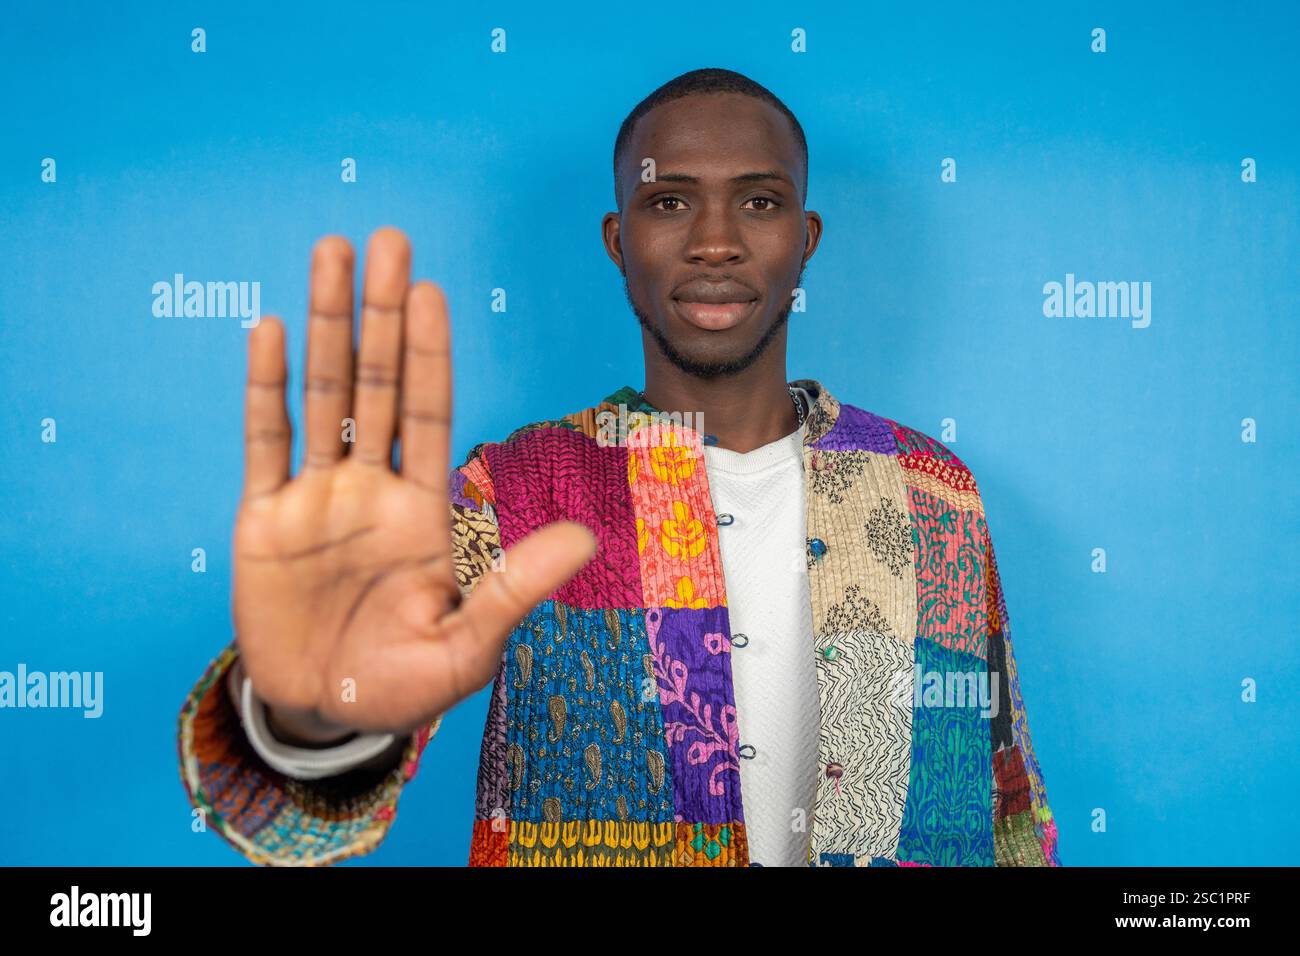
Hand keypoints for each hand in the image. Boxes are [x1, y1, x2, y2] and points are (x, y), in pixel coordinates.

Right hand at [233, 227, 596, 740]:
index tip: (434, 289)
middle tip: (388, 239)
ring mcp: (316, 497)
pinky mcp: (262, 519)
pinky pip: (264, 442)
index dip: (431, 352)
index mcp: (424, 508)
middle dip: (382, 313)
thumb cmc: (403, 685)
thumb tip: (588, 539)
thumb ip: (515, 587)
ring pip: (322, 395)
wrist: (326, 716)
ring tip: (330, 253)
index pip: (431, 412)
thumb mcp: (467, 645)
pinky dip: (264, 388)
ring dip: (324, 324)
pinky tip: (269, 329)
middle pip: (379, 382)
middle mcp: (372, 487)